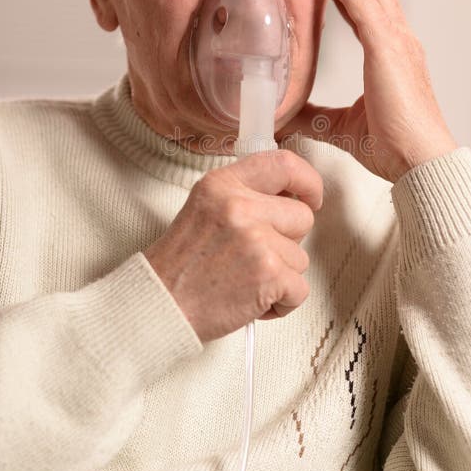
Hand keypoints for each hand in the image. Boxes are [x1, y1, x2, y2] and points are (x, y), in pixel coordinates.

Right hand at [144, 150, 322, 342]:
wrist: (160, 306)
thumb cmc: (181, 267)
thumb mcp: (204, 210)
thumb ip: (244, 197)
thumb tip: (290, 200)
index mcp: (223, 184)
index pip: (283, 164)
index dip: (307, 182)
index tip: (310, 198)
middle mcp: (239, 206)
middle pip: (302, 217)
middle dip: (287, 243)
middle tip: (255, 258)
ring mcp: (256, 239)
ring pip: (301, 257)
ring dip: (280, 276)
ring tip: (244, 281)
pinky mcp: (269, 273)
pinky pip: (300, 289)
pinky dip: (282, 303)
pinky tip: (251, 301)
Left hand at [280, 0, 456, 182]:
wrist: (419, 162)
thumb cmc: (392, 146)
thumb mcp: (342, 126)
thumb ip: (317, 116)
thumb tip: (290, 115)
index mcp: (391, 55)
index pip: (367, 9)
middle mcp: (399, 41)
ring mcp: (397, 41)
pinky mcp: (388, 48)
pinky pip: (360, 4)